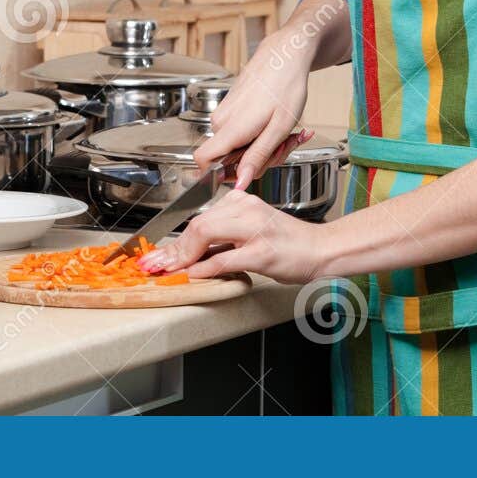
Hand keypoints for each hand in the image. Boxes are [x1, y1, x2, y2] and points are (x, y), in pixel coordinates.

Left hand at [138, 190, 330, 283]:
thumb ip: (223, 239)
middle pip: (198, 225)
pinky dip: (205, 267)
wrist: (321, 249)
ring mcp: (254, 229)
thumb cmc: (289, 244)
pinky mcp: (262, 251)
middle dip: (173, 249)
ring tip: (167, 271)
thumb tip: (191, 254)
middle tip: (155, 265)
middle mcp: (246, 209)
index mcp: (242, 202)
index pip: (199, 218)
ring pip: (206, 234)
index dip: (175, 240)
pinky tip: (194, 275)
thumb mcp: (252, 233)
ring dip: (183, 256)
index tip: (159, 255)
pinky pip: (225, 258)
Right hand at [193, 24, 314, 186]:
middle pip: (229, 159)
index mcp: (232, 128)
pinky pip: (239, 134)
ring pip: (237, 147)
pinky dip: (259, 135)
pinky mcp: (229, 109)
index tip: (245, 173)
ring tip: (285, 132)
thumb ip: (258, 158)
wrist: (285, 55)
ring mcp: (224, 113)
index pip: (203, 160)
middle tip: (285, 145)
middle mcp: (221, 121)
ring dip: (262, 147)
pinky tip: (276, 124)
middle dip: (259, 159)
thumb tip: (241, 182)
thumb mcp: (279, 129)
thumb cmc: (286, 86)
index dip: (220, 174)